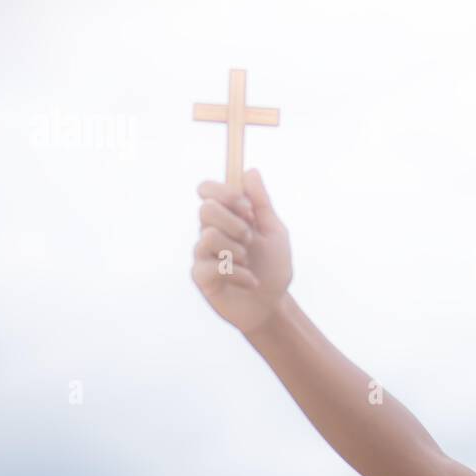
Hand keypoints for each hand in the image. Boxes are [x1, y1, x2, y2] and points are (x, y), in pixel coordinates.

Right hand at [192, 168, 292, 335]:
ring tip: (249, 263)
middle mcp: (210, 231)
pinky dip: (239, 274)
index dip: (225, 193)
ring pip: (209, 236)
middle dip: (235, 224)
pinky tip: (250, 281)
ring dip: (238, 251)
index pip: (207, 190)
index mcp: (227, 216)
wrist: (273, 304)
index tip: (248, 210)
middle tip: (251, 240)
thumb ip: (262, 203)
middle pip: (206, 209)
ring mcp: (203, 254)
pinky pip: (212, 265)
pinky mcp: (201, 276)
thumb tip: (250, 171)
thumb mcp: (274, 231)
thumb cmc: (273, 267)